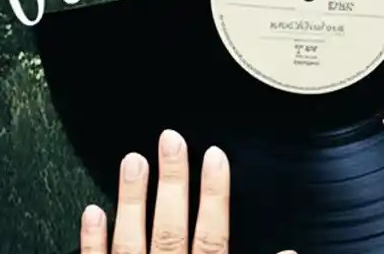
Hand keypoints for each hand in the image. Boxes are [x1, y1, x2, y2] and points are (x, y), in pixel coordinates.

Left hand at [80, 129, 295, 253]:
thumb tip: (289, 253)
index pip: (212, 238)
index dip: (216, 196)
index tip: (216, 157)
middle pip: (171, 230)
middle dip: (173, 182)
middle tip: (171, 141)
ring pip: (132, 241)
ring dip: (134, 199)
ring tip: (133, 160)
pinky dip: (94, 239)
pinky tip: (93, 210)